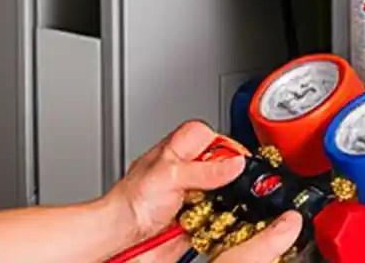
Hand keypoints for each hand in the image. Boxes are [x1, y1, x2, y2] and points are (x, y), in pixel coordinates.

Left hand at [102, 120, 301, 261]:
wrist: (122, 231)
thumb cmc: (132, 199)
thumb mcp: (171, 177)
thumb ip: (205, 170)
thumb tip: (236, 163)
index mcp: (177, 149)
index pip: (210, 134)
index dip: (227, 145)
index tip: (242, 161)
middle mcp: (185, 168)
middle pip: (221, 162)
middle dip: (232, 175)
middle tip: (237, 185)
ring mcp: (191, 192)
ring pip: (223, 189)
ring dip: (229, 199)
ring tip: (227, 204)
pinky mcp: (196, 214)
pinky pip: (219, 213)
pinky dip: (225, 218)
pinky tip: (220, 221)